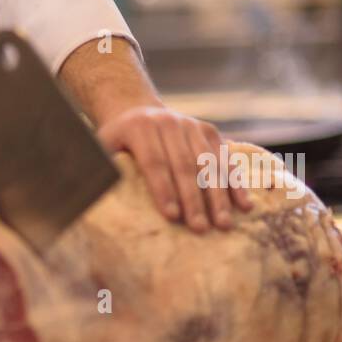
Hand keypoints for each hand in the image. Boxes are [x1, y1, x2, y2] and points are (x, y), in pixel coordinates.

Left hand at [97, 105, 253, 232]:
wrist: (137, 111)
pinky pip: (226, 159)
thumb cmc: (118, 143)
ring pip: (209, 163)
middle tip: (200, 229)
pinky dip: (236, 183)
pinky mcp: (210, 131)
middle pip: (184, 165)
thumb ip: (104, 169)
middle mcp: (169, 121)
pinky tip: (243, 206)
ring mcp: (192, 124)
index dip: (163, 189)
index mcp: (140, 127)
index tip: (171, 217)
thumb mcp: (103, 149)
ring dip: (218, 196)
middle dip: (193, 199)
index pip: (154, 161)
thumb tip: (98, 197)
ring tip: (223, 225)